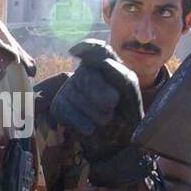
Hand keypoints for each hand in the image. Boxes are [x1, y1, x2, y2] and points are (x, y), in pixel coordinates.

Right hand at [51, 40, 147, 184]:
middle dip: (102, 95)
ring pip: (77, 95)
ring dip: (96, 114)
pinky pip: (67, 112)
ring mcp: (69, 88)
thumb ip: (121, 76)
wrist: (117, 143)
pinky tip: (91, 128)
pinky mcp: (59, 106)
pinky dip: (83, 123)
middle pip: (87, 76)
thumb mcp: (131, 94)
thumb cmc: (127, 114)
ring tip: (105, 120)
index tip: (75, 53)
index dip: (86, 48)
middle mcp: (85, 72)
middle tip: (112, 108)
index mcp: (105, 64)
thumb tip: (103, 62)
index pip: (96, 49)